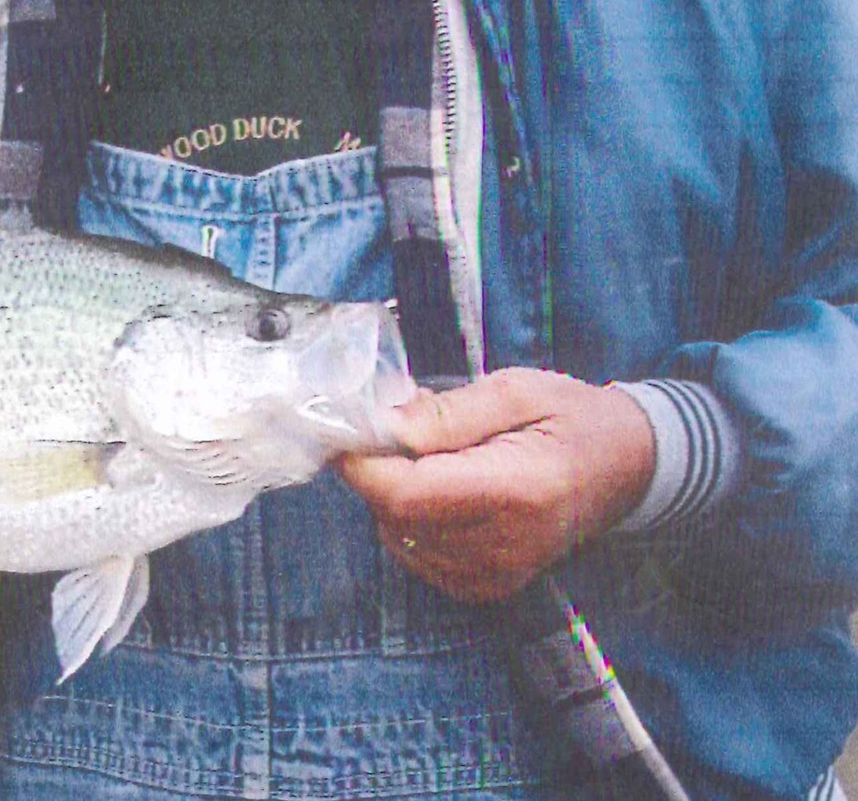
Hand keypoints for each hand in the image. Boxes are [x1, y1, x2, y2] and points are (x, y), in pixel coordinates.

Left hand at [337, 368, 654, 602]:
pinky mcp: (490, 587)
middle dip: (378, 469)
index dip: (362, 462)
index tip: (350, 424)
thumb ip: (446, 413)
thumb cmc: (572, 416)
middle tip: (404, 425)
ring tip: (433, 454)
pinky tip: (442, 488)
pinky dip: (412, 520)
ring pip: (398, 537)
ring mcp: (498, 575)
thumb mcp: (514, 390)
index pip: (404, 494)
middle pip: (394, 516)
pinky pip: (418, 555)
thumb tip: (382, 424)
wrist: (628, 466)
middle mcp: (503, 546)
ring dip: (394, 493)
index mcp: (515, 491)